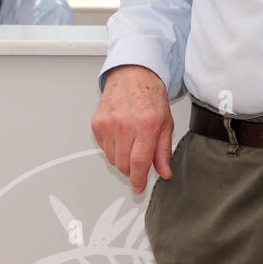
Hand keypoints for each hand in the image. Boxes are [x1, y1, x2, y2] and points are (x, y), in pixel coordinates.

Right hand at [91, 65, 173, 193]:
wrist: (132, 75)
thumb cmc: (150, 96)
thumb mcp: (166, 123)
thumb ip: (163, 150)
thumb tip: (164, 172)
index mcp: (146, 125)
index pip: (139, 162)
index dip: (138, 180)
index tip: (139, 188)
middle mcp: (125, 125)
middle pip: (124, 164)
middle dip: (133, 169)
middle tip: (140, 160)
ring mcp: (108, 125)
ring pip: (113, 159)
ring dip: (123, 159)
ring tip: (132, 142)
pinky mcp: (97, 124)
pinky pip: (104, 149)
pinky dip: (113, 149)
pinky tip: (122, 135)